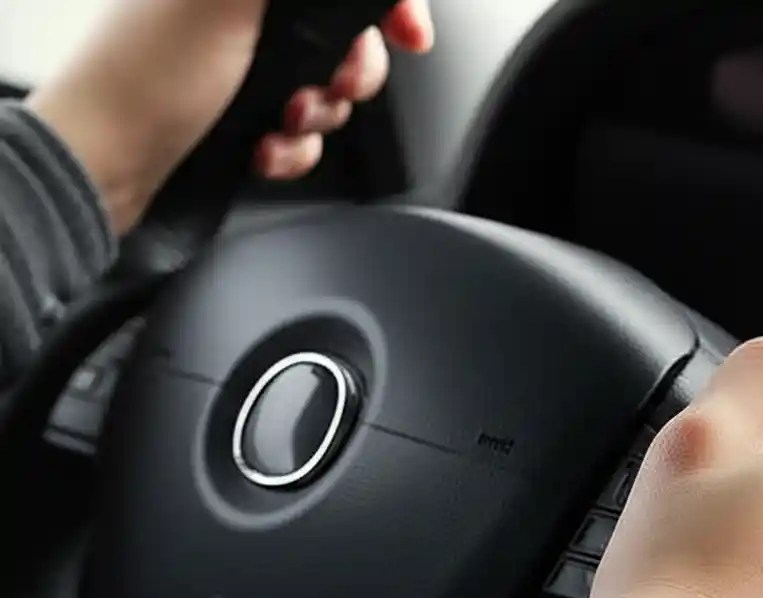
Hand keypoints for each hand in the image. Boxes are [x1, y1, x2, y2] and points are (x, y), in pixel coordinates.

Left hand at [27, 0, 432, 235]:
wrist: (103, 165)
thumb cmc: (146, 75)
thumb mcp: (229, 1)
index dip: (386, 5)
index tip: (408, 33)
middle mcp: (240, 13)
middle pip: (344, 32)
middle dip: (352, 69)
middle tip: (338, 86)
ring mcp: (242, 64)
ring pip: (328, 85)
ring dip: (318, 115)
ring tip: (283, 123)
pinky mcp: (241, 112)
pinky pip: (303, 130)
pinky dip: (294, 147)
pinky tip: (266, 149)